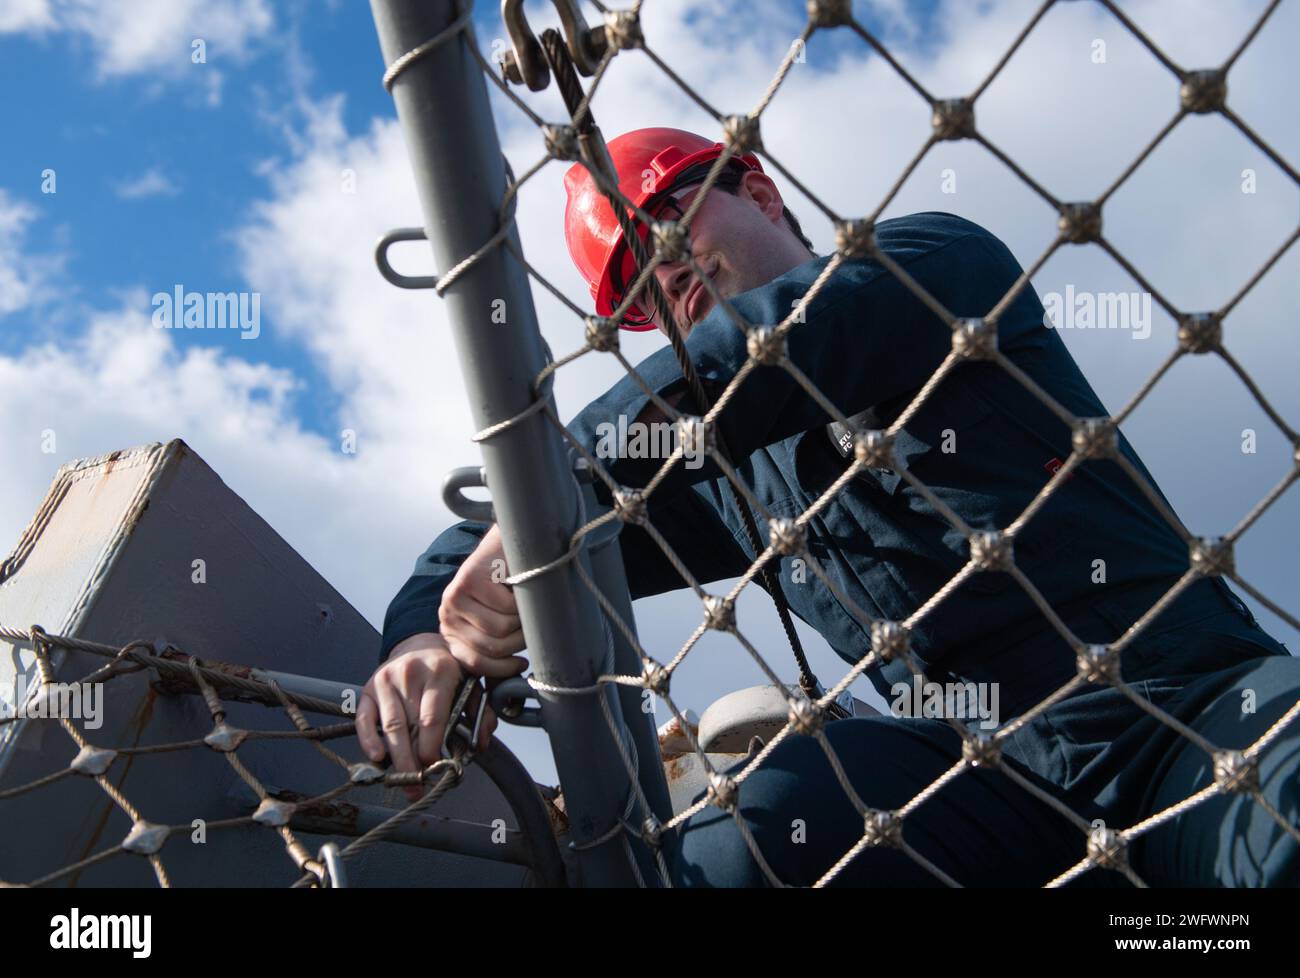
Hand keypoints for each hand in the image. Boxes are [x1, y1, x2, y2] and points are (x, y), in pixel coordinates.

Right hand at [356, 631, 502, 801]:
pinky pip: (364, 719)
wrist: (419, 641)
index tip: (434, 767)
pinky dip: (368, 740)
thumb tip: (481, 744)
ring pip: (389, 726)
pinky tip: (377, 759)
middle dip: (412, 761)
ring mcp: (386, 680)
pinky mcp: (368, 688)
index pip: (432, 717)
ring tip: (404, 782)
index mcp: (440, 671)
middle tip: (417, 787)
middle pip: (409, 726)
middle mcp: (410, 673)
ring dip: (395, 759)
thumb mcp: (471, 681)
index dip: (431, 747)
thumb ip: (481, 712)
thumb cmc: (449, 669)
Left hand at [438, 523, 528, 675]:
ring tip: (525, 605)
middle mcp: (447, 614)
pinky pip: (507, 607)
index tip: (522, 663)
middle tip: (530, 625)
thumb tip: (505, 682)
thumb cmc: (509, 585)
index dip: (502, 668)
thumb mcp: (497, 620)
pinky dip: (523, 600)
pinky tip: (520, 586)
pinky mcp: (469, 579)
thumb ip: (494, 646)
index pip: (474, 663)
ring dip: (523, 619)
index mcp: (452, 629)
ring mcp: (455, 595)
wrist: (510, 541)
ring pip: (501, 629)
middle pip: (491, 648)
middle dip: (519, 640)